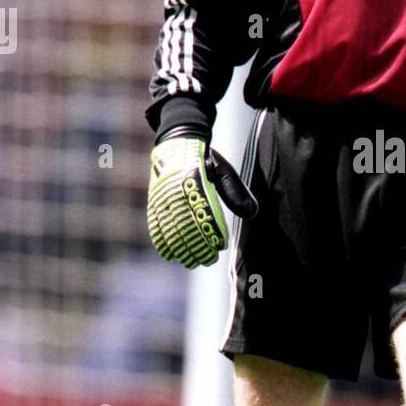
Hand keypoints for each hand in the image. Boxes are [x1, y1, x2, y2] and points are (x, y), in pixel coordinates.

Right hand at [147, 135, 257, 268]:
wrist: (177, 143)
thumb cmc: (205, 161)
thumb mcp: (224, 171)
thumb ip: (235, 191)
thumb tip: (252, 213)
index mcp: (196, 181)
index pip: (205, 213)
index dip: (211, 232)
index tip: (220, 247)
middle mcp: (178, 190)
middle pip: (187, 226)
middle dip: (197, 247)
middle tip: (208, 261)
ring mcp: (163, 196)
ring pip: (170, 228)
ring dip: (181, 248)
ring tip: (191, 262)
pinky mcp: (154, 201)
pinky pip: (155, 223)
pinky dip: (161, 240)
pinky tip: (168, 253)